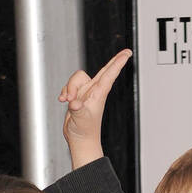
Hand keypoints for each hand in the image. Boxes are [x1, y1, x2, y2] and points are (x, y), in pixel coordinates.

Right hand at [58, 48, 131, 167]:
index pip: (110, 74)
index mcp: (99, 93)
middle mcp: (94, 91)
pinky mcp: (77, 97)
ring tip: (67, 100)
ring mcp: (85, 93)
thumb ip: (77, 109)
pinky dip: (64, 92)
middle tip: (125, 53)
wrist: (80, 139)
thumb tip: (74, 103)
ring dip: (69, 87)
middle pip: (103, 70)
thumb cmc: (85, 131)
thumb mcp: (81, 118)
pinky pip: (68, 87)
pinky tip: (64, 101)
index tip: (127, 53)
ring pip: (76, 78)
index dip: (118, 62)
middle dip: (113, 61)